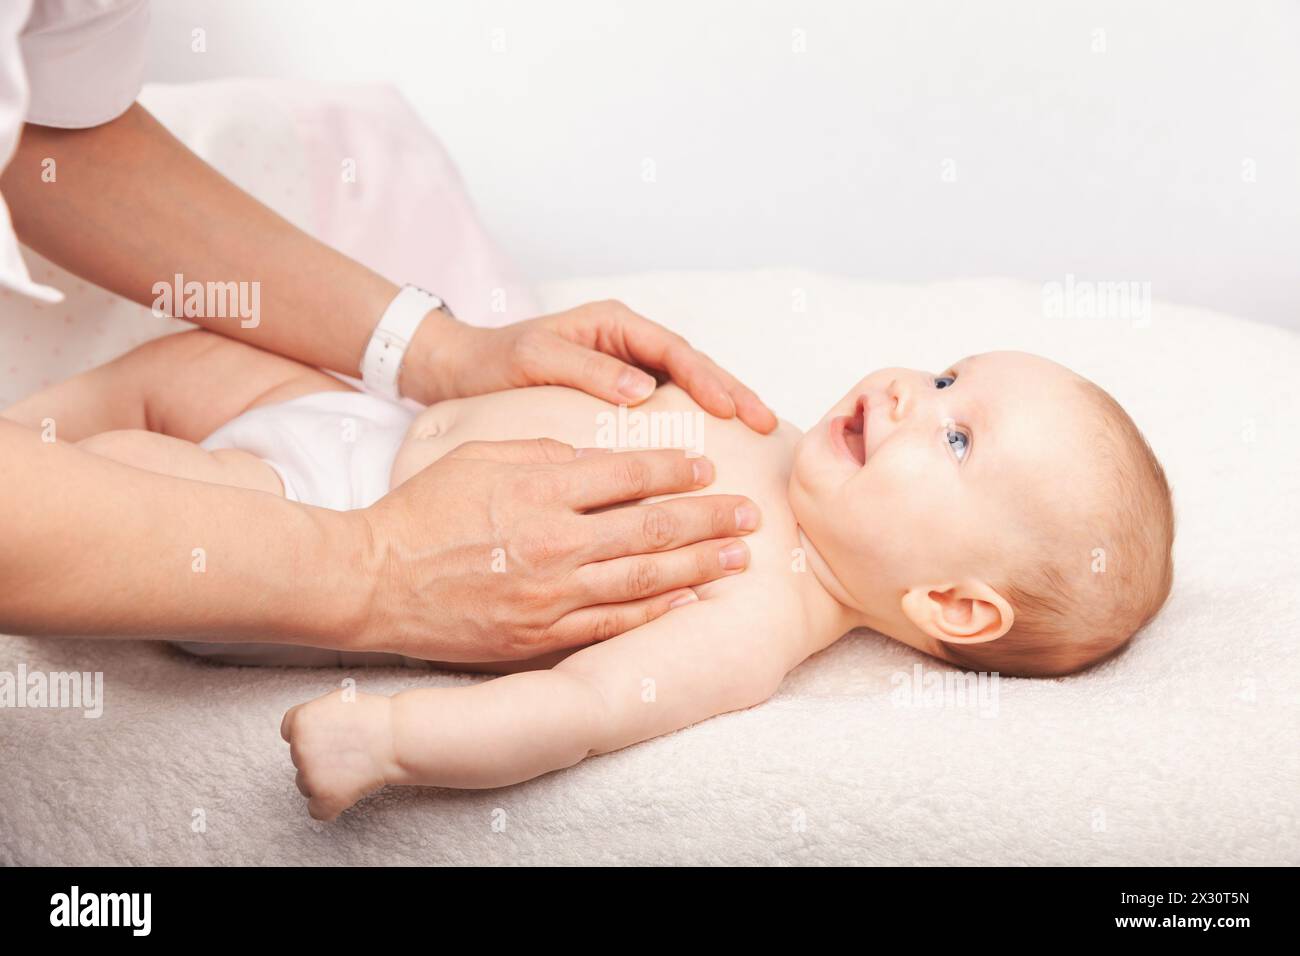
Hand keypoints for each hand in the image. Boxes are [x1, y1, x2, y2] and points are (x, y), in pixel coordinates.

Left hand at [281, 690, 395, 820]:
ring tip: (352, 769)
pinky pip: (317, 810)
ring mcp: (310, 774)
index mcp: (301, 721)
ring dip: (324, 781)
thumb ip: (315, 714)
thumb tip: (303, 730)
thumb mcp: (337, 701)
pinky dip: (331, 805)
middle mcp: (299, 748)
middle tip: (346, 753)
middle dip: (319, 759)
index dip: (309, 735)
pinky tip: (349, 790)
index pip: (289, 732)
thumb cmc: (375, 718)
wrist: (397, 738)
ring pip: (305, 785)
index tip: (326, 738)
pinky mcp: (324, 797)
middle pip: (299, 760)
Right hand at [351, 438, 759, 660]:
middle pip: (652, 526)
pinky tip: (689, 598)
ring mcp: (552, 594)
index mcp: (541, 489)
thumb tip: (597, 459)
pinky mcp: (541, 635)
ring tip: (738, 555)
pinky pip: (613, 623)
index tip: (705, 466)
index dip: (675, 468)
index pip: (629, 474)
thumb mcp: (479, 455)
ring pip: (645, 576)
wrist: (372, 581)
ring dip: (700, 564)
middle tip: (749, 513)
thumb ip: (543, 453)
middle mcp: (556, 542)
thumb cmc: (422, 511)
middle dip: (709, 517)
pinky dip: (656, 610)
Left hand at [402, 300, 777, 432]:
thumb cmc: (495, 360)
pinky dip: (690, 429)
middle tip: (766, 425)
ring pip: (685, 390)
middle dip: (732, 394)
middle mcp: (627, 345)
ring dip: (720, 411)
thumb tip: (643, 391)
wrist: (461, 373)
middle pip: (693, 368)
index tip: (732, 409)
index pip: (674, 351)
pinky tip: (710, 456)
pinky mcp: (618, 399)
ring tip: (756, 440)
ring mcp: (626, 372)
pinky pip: (664, 411)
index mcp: (614, 325)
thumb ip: (588, 370)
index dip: (707, 380)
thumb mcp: (536, 358)